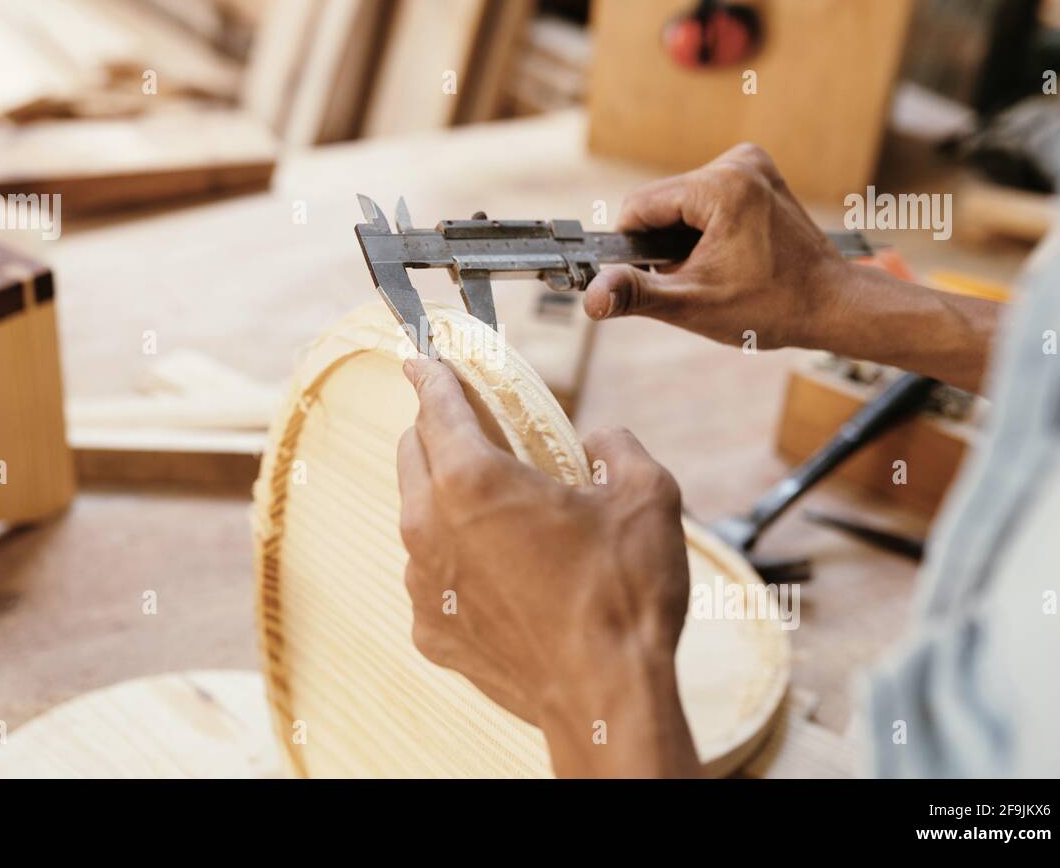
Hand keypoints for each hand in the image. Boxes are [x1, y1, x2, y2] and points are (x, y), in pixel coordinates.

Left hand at [397, 357, 701, 776]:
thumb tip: (601, 441)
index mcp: (473, 480)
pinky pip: (430, 575)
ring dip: (445, 498)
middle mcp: (430, 526)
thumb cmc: (624, 596)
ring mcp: (423, 583)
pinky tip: (500, 572)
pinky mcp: (430, 629)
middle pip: (412, 455)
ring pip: (416, 516)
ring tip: (497, 508)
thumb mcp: (647, 495)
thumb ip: (617, 447)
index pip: (435, 406)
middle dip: (434, 430)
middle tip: (471, 427)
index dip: (429, 374)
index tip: (419, 359)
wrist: (607, 700)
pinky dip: (454, 560)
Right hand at [583, 143, 843, 349]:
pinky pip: (705, 196)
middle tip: (699, 277)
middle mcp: (737, 162)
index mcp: (721, 186)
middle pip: (661, 202)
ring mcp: (751, 163)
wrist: (832, 304)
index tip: (659, 277)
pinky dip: (704, 226)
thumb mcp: (693, 304)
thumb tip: (592, 297)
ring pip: (680, 200)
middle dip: (666, 243)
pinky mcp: (758, 171)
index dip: (635, 248)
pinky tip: (729, 253)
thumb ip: (636, 293)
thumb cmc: (771, 307)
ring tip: (718, 267)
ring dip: (683, 237)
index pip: (639, 207)